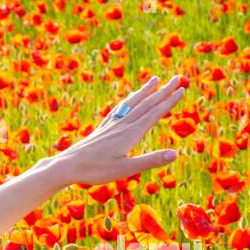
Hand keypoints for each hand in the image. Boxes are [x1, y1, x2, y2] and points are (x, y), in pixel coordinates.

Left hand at [54, 75, 186, 186]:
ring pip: (132, 104)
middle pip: (146, 104)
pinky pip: (118, 110)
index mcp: (131, 133)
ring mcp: (111, 125)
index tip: (182, 89)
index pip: (155, 113)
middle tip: (177, 78)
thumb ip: (151, 160)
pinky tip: (127, 101)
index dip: (169, 101)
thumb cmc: (95, 170)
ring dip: (145, 91)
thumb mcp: (126, 169)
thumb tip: (176, 154)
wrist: (67, 166)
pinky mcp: (102, 129)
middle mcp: (122, 125)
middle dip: (163, 91)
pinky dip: (127, 102)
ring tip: (154, 80)